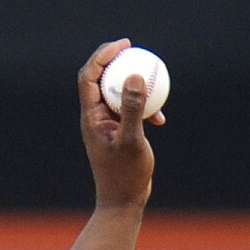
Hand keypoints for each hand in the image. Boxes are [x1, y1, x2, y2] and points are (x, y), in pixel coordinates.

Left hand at [79, 39, 159, 209]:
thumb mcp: (132, 140)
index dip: (102, 56)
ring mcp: (107, 127)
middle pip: (101, 80)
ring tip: (153, 80)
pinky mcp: (119, 135)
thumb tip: (134, 76)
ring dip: (134, 86)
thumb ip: (133, 108)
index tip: (124, 46)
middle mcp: (95, 119)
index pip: (89, 76)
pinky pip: (130, 112)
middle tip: (135, 50)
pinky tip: (160, 118)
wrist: (123, 203)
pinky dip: (144, 110)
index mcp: (91, 117)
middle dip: (117, 62)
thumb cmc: (125, 176)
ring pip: (118, 95)